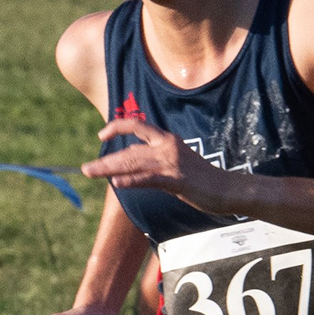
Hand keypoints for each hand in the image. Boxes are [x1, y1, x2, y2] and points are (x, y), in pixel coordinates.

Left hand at [82, 117, 234, 212]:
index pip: (138, 125)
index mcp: (168, 140)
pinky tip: (117, 183)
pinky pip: (149, 179)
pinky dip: (132, 181)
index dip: (117, 127)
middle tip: (85, 169)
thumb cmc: (204, 179)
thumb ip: (156, 160)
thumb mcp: (178, 163)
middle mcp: (167, 147)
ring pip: (134, 164)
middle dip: (106, 160)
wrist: (228, 189)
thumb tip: (133, 159)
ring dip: (109, 169)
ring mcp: (172, 163)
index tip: (101, 134)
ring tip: (91, 172)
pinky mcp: (176, 180)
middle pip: (129, 151)